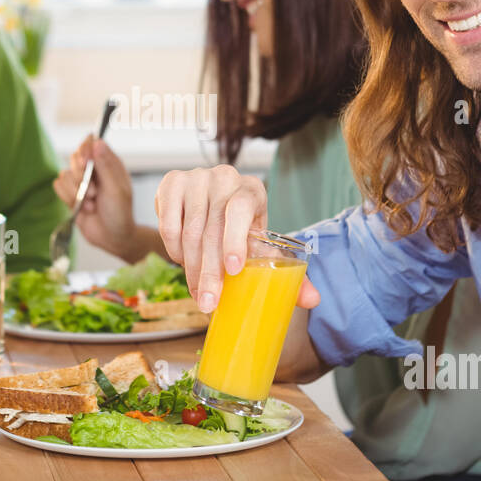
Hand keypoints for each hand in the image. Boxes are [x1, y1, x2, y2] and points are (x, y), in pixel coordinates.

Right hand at [53, 136, 138, 260]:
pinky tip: (82, 208)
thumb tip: (97, 142)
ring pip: (64, 173)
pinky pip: (58, 186)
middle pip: (75, 156)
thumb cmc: (120, 214)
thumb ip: (106, 166)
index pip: (92, 143)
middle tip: (92, 192)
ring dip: (76, 192)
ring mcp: (81, 181)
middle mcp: (94, 169)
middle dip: (80, 176)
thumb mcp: (116, 190)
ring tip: (91, 204)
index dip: (86, 150)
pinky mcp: (70, 193)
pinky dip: (68, 198)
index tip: (86, 163)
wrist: (112, 237)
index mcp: (109, 163)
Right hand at [155, 165, 319, 312]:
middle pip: (212, 229)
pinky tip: (184, 260)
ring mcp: (195, 178)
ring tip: (198, 292)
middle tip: (209, 303)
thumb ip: (287, 271)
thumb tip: (313, 300)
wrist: (210, 201)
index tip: (233, 270)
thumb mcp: (262, 244)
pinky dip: (174, 250)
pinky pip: (168, 225)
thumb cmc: (241, 229)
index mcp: (252, 190)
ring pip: (189, 232)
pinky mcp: (171, 183)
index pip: (240, 210)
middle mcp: (224, 177)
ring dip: (192, 268)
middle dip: (210, 272)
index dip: (235, 240)